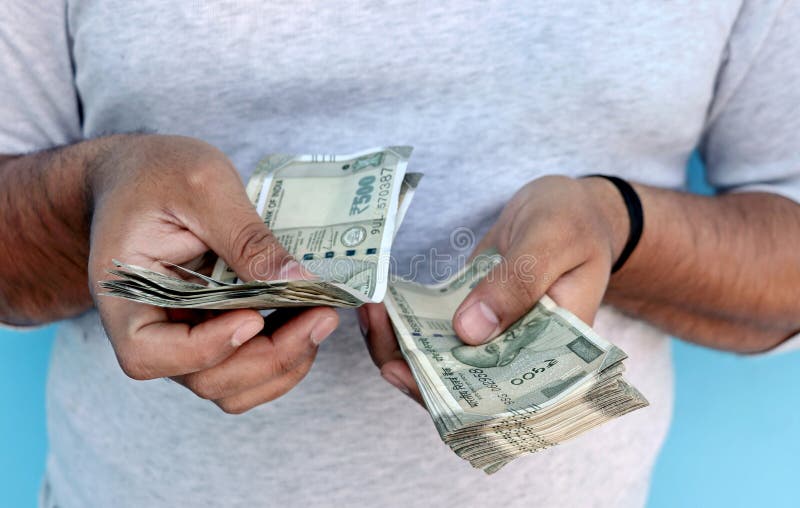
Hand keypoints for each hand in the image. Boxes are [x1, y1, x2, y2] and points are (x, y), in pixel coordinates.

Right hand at [88, 134, 337, 412]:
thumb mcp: (202, 186)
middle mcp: (149, 327)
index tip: (253, 318)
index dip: (205, 349)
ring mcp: (182, 335)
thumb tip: (299, 281)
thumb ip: (245, 236)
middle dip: (269, 356)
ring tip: (321, 319)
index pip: (147, 353)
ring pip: (231, 384)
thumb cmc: (157, 171)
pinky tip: (308, 320)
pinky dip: (282, 356)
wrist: (139, 174)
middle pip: (204, 378)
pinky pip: (246, 366)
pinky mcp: (210, 330)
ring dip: (283, 363)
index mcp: (124, 293)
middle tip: (322, 316)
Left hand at [362, 175, 626, 397]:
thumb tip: (469, 332)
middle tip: (377, 326)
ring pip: (441, 362)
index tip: (408, 372)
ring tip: (371, 311)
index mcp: (555, 356)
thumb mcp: (552, 240)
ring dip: (401, 345)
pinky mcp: (470, 315)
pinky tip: (380, 305)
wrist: (567, 204)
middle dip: (412, 368)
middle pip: (462, 389)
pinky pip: (435, 331)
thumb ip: (516, 282)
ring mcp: (491, 337)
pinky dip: (407, 323)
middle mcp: (519, 356)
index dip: (453, 401)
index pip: (503, 401)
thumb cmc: (574, 220)